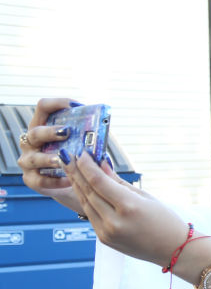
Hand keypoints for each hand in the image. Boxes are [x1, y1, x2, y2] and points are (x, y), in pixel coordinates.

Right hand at [16, 98, 83, 212]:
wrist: (73, 185)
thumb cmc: (77, 159)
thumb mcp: (83, 145)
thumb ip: (89, 137)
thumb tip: (103, 130)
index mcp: (43, 126)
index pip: (43, 107)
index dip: (57, 104)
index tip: (75, 105)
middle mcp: (31, 142)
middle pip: (35, 132)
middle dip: (50, 131)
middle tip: (67, 132)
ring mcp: (28, 160)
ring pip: (33, 158)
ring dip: (48, 158)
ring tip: (63, 159)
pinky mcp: (31, 179)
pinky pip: (40, 180)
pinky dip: (55, 180)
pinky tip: (68, 180)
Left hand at [61, 149, 187, 266]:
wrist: (173, 250)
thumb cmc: (165, 221)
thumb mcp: (145, 196)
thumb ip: (119, 182)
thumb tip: (102, 165)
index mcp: (129, 207)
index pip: (99, 181)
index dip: (86, 165)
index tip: (80, 153)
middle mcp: (114, 221)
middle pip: (88, 191)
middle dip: (76, 172)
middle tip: (67, 157)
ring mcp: (107, 232)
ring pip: (85, 203)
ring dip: (76, 185)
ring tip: (71, 170)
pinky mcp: (104, 239)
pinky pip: (90, 215)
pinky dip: (85, 200)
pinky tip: (82, 188)